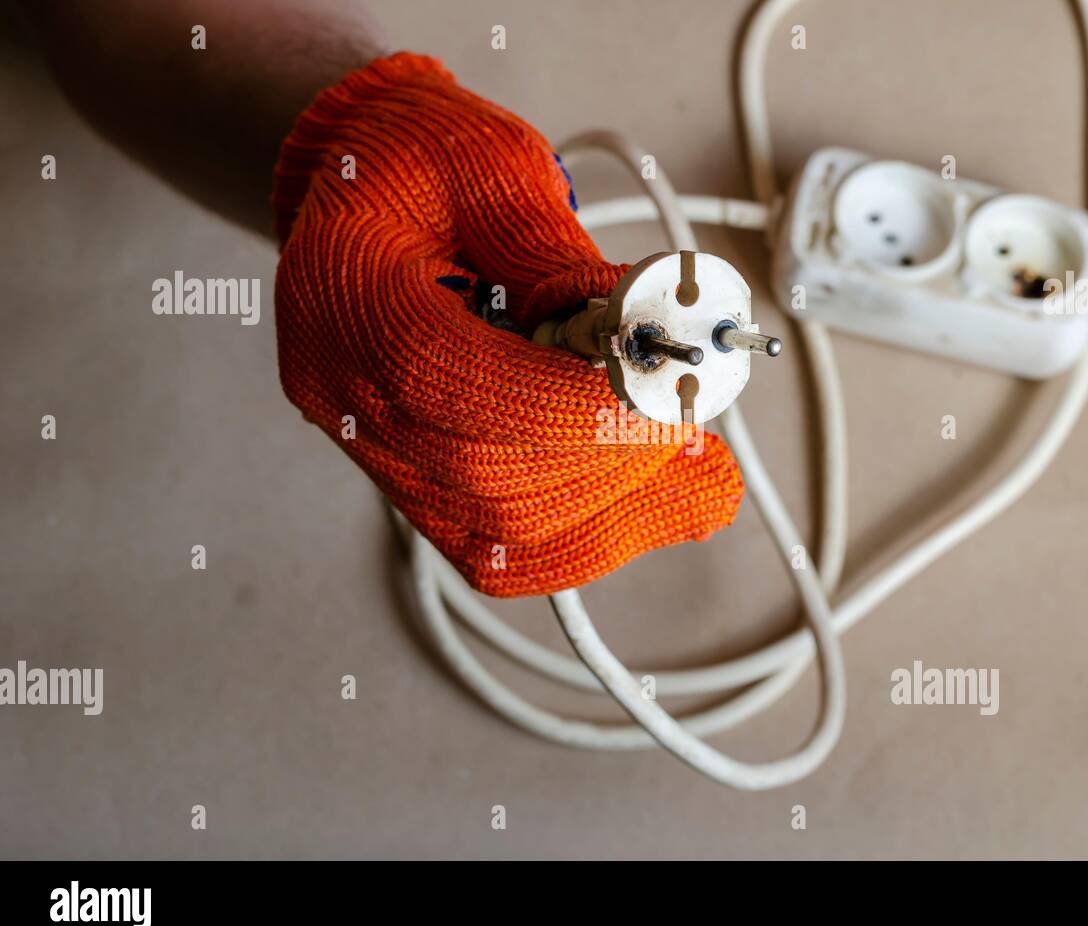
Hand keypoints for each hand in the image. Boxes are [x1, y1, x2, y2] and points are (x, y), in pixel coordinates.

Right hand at [273, 54, 743, 596]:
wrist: (359, 192)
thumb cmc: (418, 165)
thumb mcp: (489, 164)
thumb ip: (553, 247)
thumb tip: (641, 325)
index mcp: (346, 297)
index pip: (444, 380)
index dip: (563, 402)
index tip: (663, 388)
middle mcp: (349, 397)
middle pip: (485, 481)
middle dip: (612, 454)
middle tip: (694, 409)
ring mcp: (380, 456)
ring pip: (505, 538)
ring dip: (619, 505)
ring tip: (695, 451)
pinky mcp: (420, 487)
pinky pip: (508, 552)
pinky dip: (594, 533)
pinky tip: (660, 494)